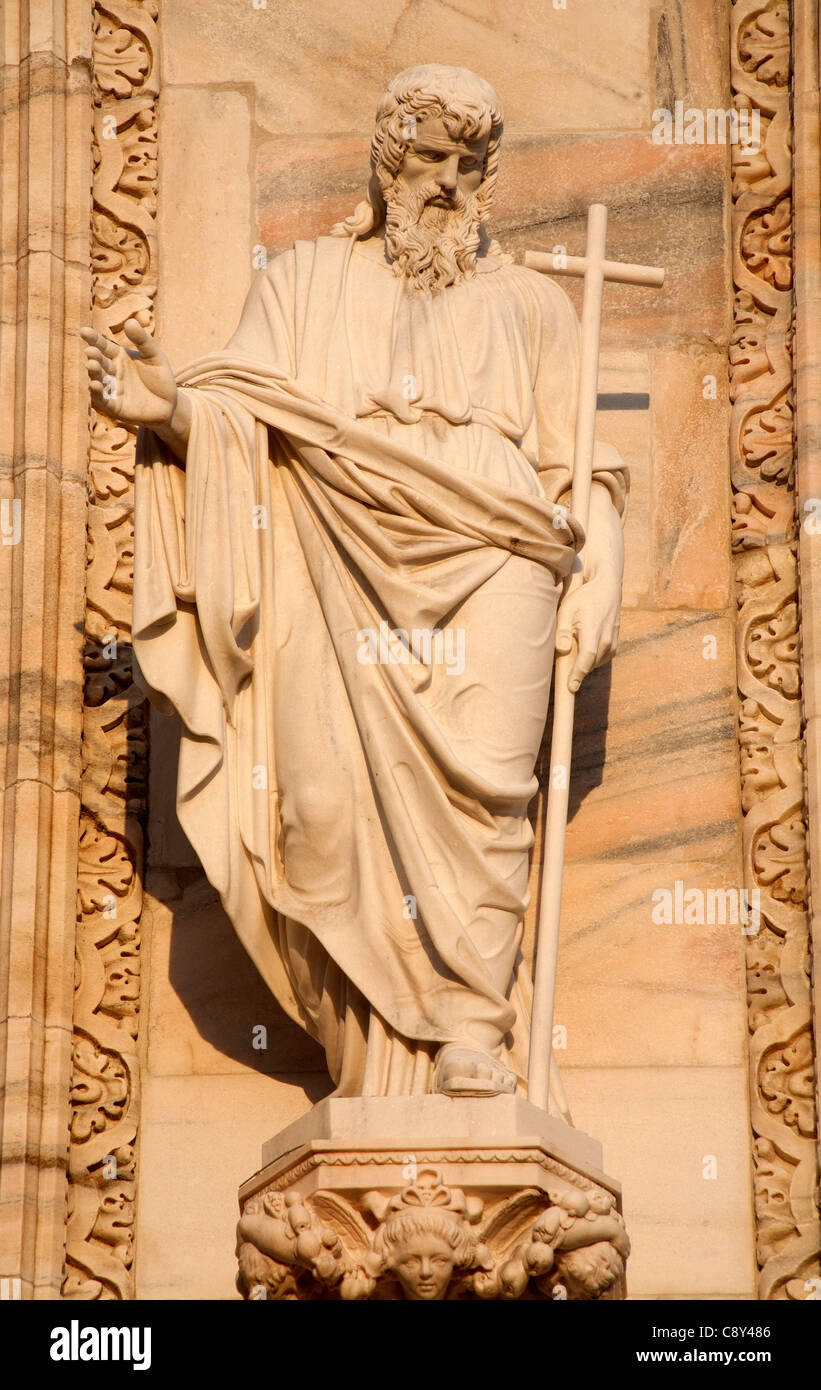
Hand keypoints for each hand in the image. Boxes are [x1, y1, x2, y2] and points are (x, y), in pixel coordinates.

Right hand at [81, 318, 176, 427]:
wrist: (168, 405)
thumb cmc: (160, 378)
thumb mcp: (154, 356)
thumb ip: (142, 340)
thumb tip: (130, 321)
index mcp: (118, 356)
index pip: (103, 345)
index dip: (93, 338)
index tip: (83, 331)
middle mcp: (111, 371)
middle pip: (99, 362)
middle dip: (94, 357)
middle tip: (91, 352)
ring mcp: (111, 389)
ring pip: (98, 379)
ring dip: (94, 373)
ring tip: (92, 365)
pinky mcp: (114, 406)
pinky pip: (103, 399)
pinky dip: (97, 393)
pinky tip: (95, 385)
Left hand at [555, 571, 620, 692]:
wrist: (606, 588)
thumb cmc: (583, 598)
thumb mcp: (567, 610)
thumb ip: (563, 632)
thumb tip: (562, 650)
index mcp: (593, 631)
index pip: (586, 659)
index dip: (578, 675)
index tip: (571, 688)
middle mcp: (607, 639)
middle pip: (589, 665)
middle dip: (576, 672)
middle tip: (563, 673)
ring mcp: (613, 642)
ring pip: (595, 663)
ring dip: (584, 664)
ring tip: (572, 654)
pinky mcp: (614, 644)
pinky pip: (601, 659)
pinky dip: (591, 660)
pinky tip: (582, 651)